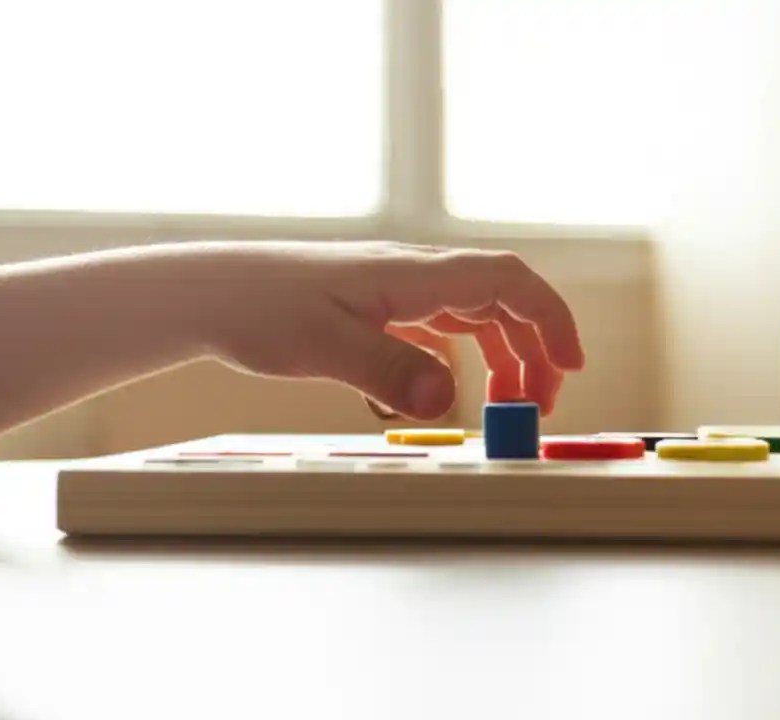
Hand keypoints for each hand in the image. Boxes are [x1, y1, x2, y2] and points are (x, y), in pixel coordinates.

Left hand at [174, 240, 584, 419]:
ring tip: (507, 404)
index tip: (571, 363)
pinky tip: (453, 385)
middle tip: (538, 407)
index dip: (549, 318)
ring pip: (474, 315)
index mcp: (411, 276)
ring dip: (502, 356)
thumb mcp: (324, 346)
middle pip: (500, 301)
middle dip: (533, 351)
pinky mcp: (375, 307)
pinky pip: (440, 326)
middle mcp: (411, 277)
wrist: (207, 292)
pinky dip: (464, 356)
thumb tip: (449, 400)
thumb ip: (389, 372)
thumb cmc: (257, 308)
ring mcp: (394, 291)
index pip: (506, 281)